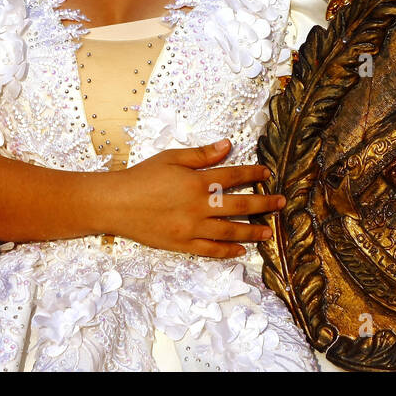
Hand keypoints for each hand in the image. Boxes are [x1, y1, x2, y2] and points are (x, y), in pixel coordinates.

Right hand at [108, 139, 284, 258]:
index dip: (253, 175)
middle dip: (263, 204)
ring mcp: (191, 228)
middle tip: (280, 203)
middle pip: (239, 206)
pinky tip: (241, 250)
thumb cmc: (142, 176)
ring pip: (230, 231)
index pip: (234, 177)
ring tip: (269, 232)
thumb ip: (202, 154)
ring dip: (252, 231)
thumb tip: (228, 145)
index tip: (267, 175)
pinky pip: (210, 250)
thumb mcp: (172, 158)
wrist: (115, 203)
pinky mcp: (182, 244)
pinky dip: (227, 251)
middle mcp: (199, 206)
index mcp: (197, 182)